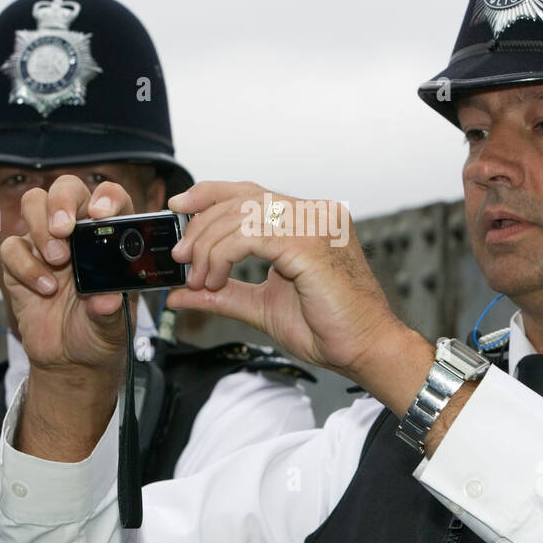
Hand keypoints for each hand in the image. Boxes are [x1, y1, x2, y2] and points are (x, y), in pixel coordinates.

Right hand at [0, 176, 136, 376]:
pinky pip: (12, 247)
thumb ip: (111, 313)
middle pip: (66, 188)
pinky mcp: (20, 263)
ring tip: (57, 260)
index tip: (100, 215)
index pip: (110, 198)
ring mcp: (46, 244)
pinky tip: (45, 289)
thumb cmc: (100, 331)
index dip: (106, 198)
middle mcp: (78, 232)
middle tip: (64, 229)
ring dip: (41, 227)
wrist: (70, 358)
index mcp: (109, 237)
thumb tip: (107, 299)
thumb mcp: (115, 327)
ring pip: (34, 204)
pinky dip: (26, 266)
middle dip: (62, 201)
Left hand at [165, 182, 431, 405]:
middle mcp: (314, 213)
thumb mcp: (261, 306)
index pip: (250, 192)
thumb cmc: (328, 329)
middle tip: (180, 259)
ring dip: (208, 246)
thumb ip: (223, 293)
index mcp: (308, 220)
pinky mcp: (308, 242)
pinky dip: (221, 255)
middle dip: (201, 226)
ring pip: (241, 214)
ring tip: (199, 279)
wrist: (364, 351)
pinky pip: (248, 235)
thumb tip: (179, 292)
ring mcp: (314, 223)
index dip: (210, 194)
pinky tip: (213, 279)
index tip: (178, 208)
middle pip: (241, 198)